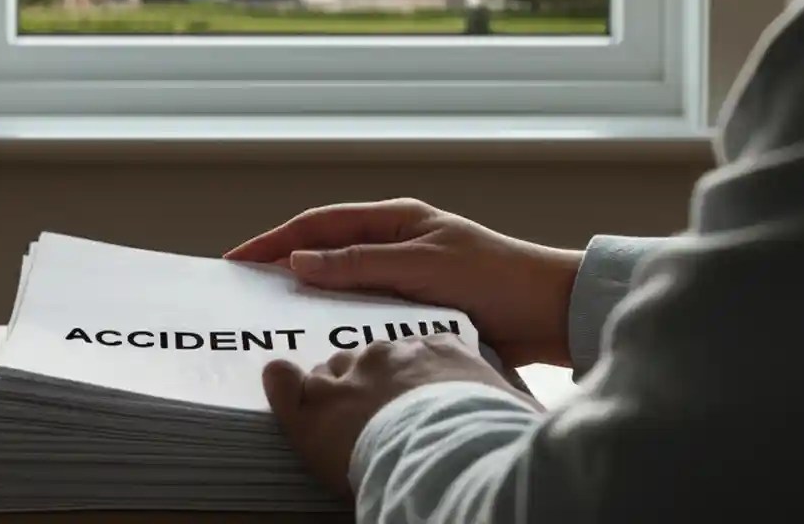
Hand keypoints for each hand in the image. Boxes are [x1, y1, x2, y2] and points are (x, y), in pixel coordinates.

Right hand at [225, 198, 581, 366]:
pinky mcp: (416, 307)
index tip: (238, 260)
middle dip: (282, 268)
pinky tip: (321, 342)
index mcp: (395, 220)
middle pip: (324, 252)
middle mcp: (395, 243)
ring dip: (309, 299)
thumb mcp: (422, 266)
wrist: (549, 312)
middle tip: (243, 293)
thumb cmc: (495, 277)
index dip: (275, 240)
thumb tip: (298, 261)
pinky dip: (339, 322)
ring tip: (272, 320)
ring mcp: (404, 276)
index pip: (320, 225)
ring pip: (342, 285)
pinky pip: (365, 312)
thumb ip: (360, 265)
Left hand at [263, 334, 541, 495]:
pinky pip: (285, 380)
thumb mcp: (511, 408)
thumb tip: (524, 411)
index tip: (413, 394)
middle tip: (374, 410)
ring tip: (335, 412)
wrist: (450, 454)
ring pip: (330, 371)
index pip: (416, 351)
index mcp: (440, 349)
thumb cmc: (487, 434)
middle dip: (369, 380)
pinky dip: (281, 382)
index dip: (410, 376)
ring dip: (332, 390)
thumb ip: (506, 400)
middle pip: (368, 357)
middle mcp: (392, 352)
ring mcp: (351, 372)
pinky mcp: (315, 401)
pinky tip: (279, 380)